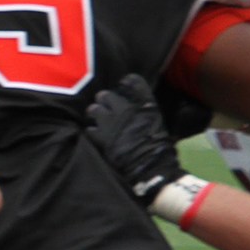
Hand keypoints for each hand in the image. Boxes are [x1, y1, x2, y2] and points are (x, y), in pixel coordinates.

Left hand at [86, 73, 190, 207]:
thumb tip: (138, 104)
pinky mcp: (100, 137)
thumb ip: (146, 110)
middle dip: (104, 100)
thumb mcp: (158, 121)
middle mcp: (126, 109)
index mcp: (145, 104)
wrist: (151, 167)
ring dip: (95, 114)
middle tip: (106, 107)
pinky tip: (97, 135)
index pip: (132, 81)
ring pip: (94, 109)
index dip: (125, 83)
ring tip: (98, 120)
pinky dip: (93, 132)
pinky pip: (90, 128)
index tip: (123, 87)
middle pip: (106, 94)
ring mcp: (111, 122)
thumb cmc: (160, 146)